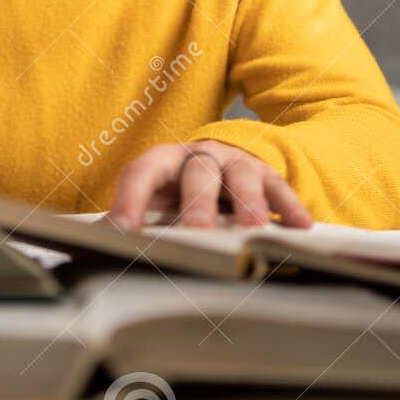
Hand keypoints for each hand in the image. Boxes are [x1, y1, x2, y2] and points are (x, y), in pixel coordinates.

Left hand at [106, 140, 311, 229]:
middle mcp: (199, 156)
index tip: (121, 229)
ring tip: (253, 229)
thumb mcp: (157, 198)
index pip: (141, 172)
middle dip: (197, 203)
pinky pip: (279, 188)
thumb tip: (100, 243)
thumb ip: (135, 216)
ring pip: (241, 176)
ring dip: (247, 202)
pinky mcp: (266, 173)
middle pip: (197, 172)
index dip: (130, 198)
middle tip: (197, 232)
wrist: (222, 160)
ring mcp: (234, 162)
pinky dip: (289, 207)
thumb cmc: (181, 189)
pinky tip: (299, 227)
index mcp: (163, 161)